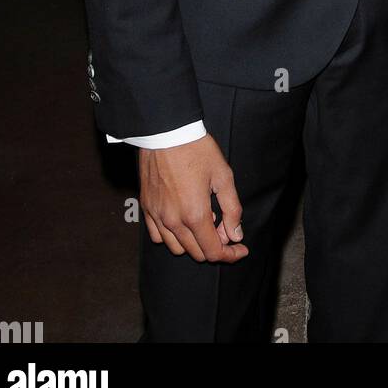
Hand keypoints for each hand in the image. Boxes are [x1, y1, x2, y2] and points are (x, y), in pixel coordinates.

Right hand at [139, 133, 248, 261]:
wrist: (166, 132)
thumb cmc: (197, 150)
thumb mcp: (223, 176)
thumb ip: (232, 209)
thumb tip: (236, 235)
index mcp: (195, 214)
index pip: (213, 252)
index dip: (230, 255)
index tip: (240, 250)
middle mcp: (173, 221)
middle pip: (196, 253)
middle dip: (214, 246)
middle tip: (225, 228)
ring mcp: (157, 216)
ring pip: (176, 248)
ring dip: (194, 243)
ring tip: (204, 221)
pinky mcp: (147, 208)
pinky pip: (158, 236)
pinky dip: (172, 237)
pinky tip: (182, 221)